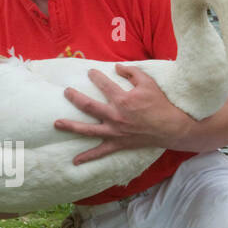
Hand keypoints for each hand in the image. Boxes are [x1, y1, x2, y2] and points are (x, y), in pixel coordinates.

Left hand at [55, 63, 192, 164]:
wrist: (170, 128)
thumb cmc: (159, 104)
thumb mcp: (148, 82)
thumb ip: (131, 72)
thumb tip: (116, 66)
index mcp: (122, 100)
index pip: (103, 85)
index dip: (95, 76)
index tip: (89, 72)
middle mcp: (115, 116)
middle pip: (88, 106)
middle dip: (75, 98)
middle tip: (66, 92)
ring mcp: (114, 132)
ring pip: (88, 130)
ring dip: (71, 126)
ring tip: (56, 123)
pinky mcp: (117, 144)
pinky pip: (100, 152)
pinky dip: (87, 157)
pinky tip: (75, 161)